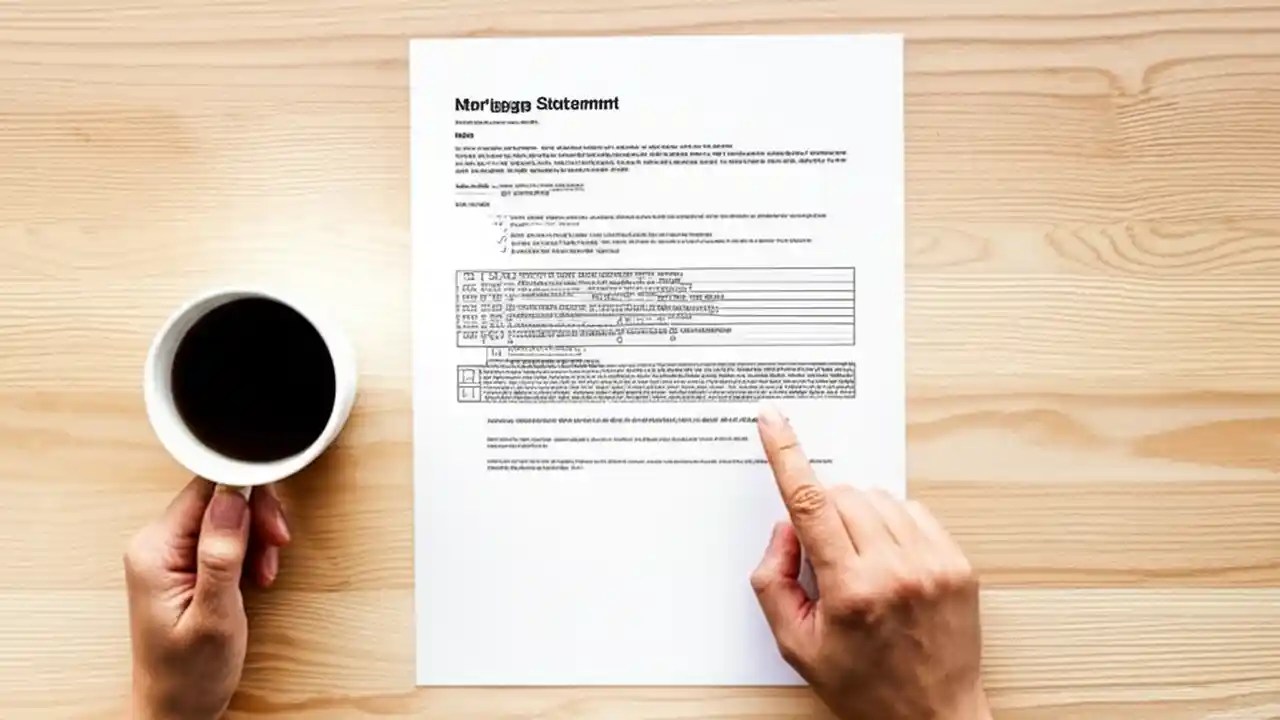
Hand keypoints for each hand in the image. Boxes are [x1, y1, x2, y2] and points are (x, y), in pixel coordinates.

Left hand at [124, 478, 290, 719]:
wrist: (175, 710)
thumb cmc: (188, 675)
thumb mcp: (214, 616)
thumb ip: (222, 554)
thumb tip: (233, 497)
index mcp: (155, 550)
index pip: (206, 490)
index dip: (248, 499)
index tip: (272, 527)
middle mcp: (157, 544)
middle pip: (219, 498)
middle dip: (256, 518)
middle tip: (277, 547)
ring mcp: (170, 553)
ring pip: (227, 515)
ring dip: (257, 536)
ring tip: (266, 571)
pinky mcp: (186, 562)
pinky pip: (225, 535)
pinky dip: (250, 550)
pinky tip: (256, 574)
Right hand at [751, 404, 989, 719]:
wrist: (932, 718)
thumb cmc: (864, 687)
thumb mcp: (796, 645)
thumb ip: (775, 580)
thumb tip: (786, 529)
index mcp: (851, 591)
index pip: (811, 505)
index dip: (787, 456)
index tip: (774, 422)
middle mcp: (896, 571)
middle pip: (844, 496)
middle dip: (824, 512)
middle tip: (826, 557)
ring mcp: (933, 565)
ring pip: (879, 498)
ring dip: (859, 517)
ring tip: (861, 563)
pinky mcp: (958, 564)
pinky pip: (914, 510)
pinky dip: (893, 524)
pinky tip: (889, 560)